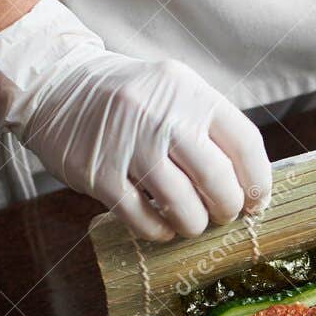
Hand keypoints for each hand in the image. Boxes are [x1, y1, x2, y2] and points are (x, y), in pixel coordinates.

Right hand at [0, 0, 270, 240]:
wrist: (57, 84)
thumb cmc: (130, 97)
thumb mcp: (174, 92)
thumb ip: (208, 127)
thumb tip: (249, 186)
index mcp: (189, 92)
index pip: (244, 143)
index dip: (258, 182)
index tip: (256, 201)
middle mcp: (162, 115)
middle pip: (218, 179)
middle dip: (228, 208)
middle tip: (223, 215)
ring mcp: (129, 145)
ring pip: (183, 205)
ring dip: (194, 224)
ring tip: (191, 222)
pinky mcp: (100, 174)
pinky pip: (143, 219)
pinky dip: (160, 231)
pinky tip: (163, 226)